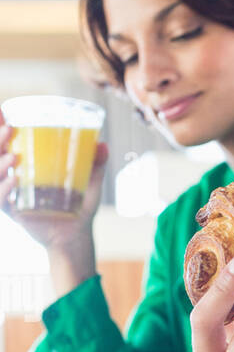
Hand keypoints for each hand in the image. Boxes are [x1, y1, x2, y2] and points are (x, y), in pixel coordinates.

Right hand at [0, 105, 107, 256]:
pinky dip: (4, 190)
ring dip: (0, 164)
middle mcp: (16, 178)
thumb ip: (96, 166)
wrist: (75, 238)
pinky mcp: (14, 213)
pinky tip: (14, 182)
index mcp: (29, 167)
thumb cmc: (80, 209)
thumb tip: (103, 145)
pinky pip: (2, 201)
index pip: (8, 144)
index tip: (3, 113)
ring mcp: (13, 195)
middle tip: (9, 128)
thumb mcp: (90, 185)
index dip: (1, 130)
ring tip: (14, 157)